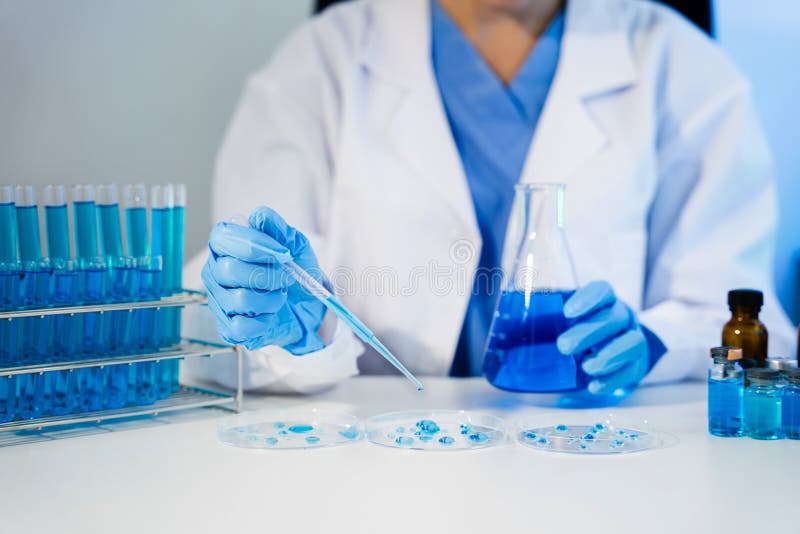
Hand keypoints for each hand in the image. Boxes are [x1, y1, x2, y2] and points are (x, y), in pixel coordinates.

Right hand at [202, 207, 325, 352]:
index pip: (223, 237)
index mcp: (226, 245)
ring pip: (240, 299)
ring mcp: (219, 301)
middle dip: (268, 274)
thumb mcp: (294, 244)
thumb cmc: (295, 268)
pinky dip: (264, 322)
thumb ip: (278, 228)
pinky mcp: (228, 328)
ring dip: (272, 299)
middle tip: (286, 276)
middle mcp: (216, 271)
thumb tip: (259, 216)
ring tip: (280, 296)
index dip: (253, 244)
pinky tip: (271, 315)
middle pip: (230, 270)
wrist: (310, 304)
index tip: (282, 253)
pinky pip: (240, 327)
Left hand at [556, 281, 659, 394]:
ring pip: (631, 343)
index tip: (567, 312)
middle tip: (563, 346)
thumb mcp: (573, 320)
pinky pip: (630, 371)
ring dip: (607, 356)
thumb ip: (549, 319)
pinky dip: (612, 380)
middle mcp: (623, 317)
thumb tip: (506, 326)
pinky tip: (594, 386)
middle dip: (589, 332)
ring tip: (586, 367)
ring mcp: (634, 340)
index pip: (603, 291)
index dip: (587, 299)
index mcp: (606, 301)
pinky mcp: (637, 365)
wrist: (626, 347)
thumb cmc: (588, 330)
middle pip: (613, 318)